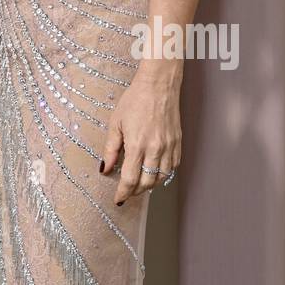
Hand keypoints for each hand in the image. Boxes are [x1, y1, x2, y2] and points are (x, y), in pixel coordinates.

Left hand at [99, 73, 181, 203]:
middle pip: (147, 182)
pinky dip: (164, 174)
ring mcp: (169, 147)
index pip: (130, 179)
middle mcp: (156, 149)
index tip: (118, 198)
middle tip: (128, 192)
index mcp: (138, 145)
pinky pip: (173, 167)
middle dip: (136, 191)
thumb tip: (105, 168)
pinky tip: (156, 172)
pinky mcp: (178, 143)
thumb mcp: (116, 123)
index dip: (123, 192)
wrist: (158, 85)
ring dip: (150, 185)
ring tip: (140, 185)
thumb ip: (111, 149)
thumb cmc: (135, 100)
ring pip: (162, 177)